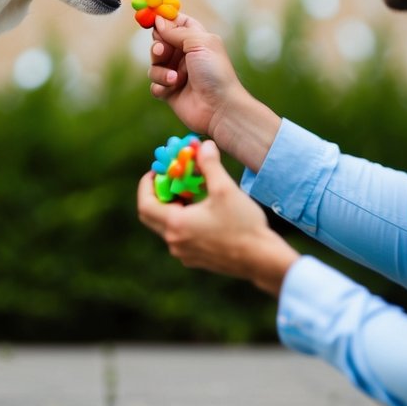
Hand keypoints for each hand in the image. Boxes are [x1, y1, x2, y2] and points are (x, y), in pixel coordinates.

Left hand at [137, 140, 298, 295]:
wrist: (261, 260)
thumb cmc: (243, 225)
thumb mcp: (225, 189)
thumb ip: (210, 165)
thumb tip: (204, 145)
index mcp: (176, 225)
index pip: (144, 204)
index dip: (146, 185)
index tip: (157, 172)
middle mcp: (174, 242)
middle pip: (151, 216)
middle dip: (158, 195)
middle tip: (171, 181)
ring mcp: (184, 254)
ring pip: (166, 227)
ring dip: (172, 208)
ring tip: (191, 192)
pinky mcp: (195, 259)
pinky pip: (179, 237)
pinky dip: (182, 221)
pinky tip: (202, 211)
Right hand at [148, 14, 281, 171]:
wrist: (219, 108)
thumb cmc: (215, 72)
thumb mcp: (199, 42)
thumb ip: (177, 30)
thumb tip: (158, 20)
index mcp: (196, 40)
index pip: (176, 23)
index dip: (164, 21)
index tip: (153, 20)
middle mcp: (185, 56)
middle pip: (160, 43)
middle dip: (158, 47)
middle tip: (162, 52)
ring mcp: (176, 74)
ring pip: (154, 65)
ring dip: (161, 70)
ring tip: (175, 79)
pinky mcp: (169, 92)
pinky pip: (154, 84)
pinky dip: (160, 86)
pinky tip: (171, 90)